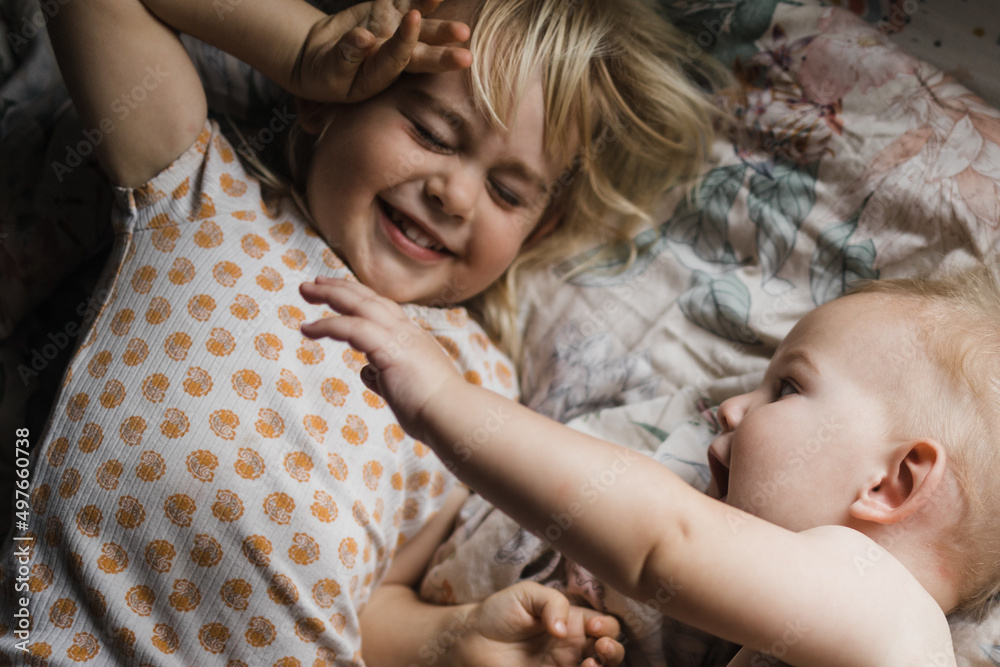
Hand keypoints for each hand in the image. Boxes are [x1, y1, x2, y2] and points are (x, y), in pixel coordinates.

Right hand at [291, 0, 470, 102]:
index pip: (400, 57)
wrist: (319, 57)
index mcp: (383, 73)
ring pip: (420, 20)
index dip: (407, 38)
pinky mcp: (388, 10)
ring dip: (436, 11)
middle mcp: (396, 53)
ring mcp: (394, 29)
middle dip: (443, 41)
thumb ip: (347, 56)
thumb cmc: (326, 73)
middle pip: (423, 48)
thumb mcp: (331, 70)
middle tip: (464, 33)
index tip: (412, 18)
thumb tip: (364, 37)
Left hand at [300, 276, 463, 440]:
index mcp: (412, 338)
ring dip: (331, 295)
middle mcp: (407, 331)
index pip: (381, 308)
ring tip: (305, 292)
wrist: (453, 416)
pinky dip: (328, 325)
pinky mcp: (390, 349)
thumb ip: (385, 377)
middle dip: (340, 287)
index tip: (337, 294)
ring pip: (360, 304)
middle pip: (368, 298)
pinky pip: (352, 328)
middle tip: (312, 283)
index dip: (357, 298)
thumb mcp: (403, 389)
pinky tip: (308, 329)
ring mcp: (400, 337)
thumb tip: (368, 372)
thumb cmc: (432, 411)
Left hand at [451, 581, 625, 666]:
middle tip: (599, 645)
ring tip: (590, 664)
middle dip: (613, 650)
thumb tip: (565, 630)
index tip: (592, 626)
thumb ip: (552, 603)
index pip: (606, 626)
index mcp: (573, 623)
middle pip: (611, 653)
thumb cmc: (499, 612)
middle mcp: (573, 648)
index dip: (608, 627)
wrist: (470, 639)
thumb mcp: (527, 595)